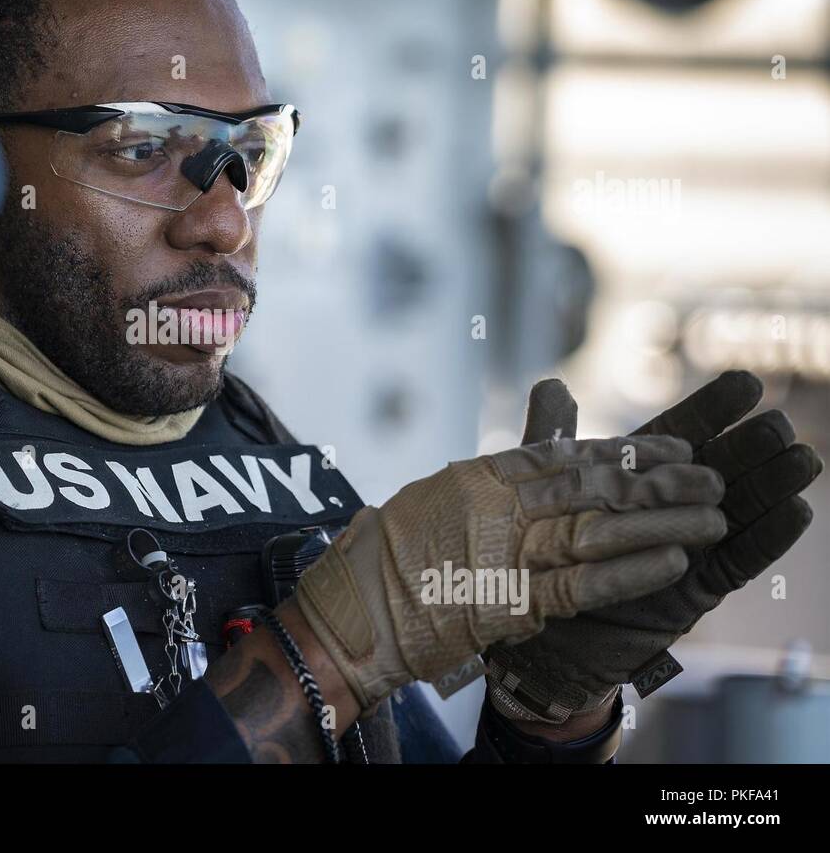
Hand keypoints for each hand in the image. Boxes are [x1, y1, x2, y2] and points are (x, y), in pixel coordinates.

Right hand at [295, 434, 726, 713]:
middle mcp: (496, 503)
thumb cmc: (384, 559)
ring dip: (660, 521)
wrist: (351, 612)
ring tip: (710, 515)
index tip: (673, 448)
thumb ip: (488, 488)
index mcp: (480, 475)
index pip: (568, 455)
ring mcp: (504, 549)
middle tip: (708, 479)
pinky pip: (582, 582)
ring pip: (599, 527)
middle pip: (594, 484)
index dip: (625, 452)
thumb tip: (533, 474)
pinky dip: (629, 571)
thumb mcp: (435, 502)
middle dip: (657, 480)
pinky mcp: (510, 599)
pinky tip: (671, 561)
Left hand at [485, 373, 821, 724]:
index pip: (680, 437)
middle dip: (750, 446)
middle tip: (779, 423)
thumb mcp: (541, 493)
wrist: (543, 636)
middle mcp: (669, 508)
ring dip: (771, 485)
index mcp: (637, 478)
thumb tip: (551, 382)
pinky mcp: (699, 589)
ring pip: (740, 510)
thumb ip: (552, 441)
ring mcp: (689, 547)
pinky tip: (796, 511)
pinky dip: (768, 538)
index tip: (746, 382)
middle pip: (719, 469)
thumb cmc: (541, 559)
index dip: (712, 411)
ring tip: (804, 458)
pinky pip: (739, 562)